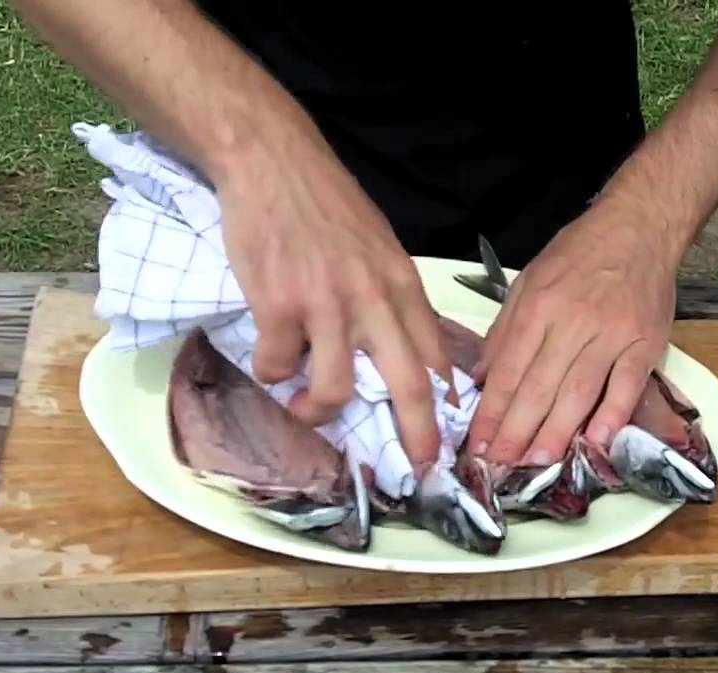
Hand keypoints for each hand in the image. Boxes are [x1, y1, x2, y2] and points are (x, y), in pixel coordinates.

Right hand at [217, 143, 453, 466]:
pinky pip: (280, 367)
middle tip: (419, 465)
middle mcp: (373, 300)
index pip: (434, 354)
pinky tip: (269, 359)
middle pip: (406, 384)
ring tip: (306, 410)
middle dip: (418, 434)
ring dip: (319, 413)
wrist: (273, 162)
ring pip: (337, 390)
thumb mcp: (379, 245)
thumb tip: (405, 344)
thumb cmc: (326, 204)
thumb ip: (391, 294)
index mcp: (402, 284)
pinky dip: (273, 374)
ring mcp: (326, 305)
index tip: (448, 434)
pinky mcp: (278, 306)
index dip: (444, 402)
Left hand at [467, 201, 678, 464]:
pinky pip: (628, 385)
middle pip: (539, 386)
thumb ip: (505, 329)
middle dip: (516, 432)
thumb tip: (481, 377)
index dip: (492, 411)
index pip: (508, 369)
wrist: (641, 225)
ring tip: (536, 462)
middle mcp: (573, 321)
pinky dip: (613, 415)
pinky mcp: (646, 341)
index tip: (478, 444)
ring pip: (579, 391)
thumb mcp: (529, 279)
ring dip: (556, 431)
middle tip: (500, 465)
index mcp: (538, 306)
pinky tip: (596, 442)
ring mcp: (613, 333)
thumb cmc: (580, 253)